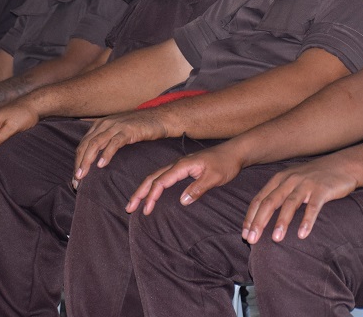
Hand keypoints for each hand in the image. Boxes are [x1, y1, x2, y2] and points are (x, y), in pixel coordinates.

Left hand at [73, 111, 169, 184]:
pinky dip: (106, 154)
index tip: (76, 177)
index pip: (83, 144)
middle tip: (76, 180)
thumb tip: (96, 159)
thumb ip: (107, 141)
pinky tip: (101, 164)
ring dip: (87, 160)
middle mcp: (105, 124)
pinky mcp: (128, 130)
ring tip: (83, 175)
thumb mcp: (119, 132)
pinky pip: (114, 143)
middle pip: (86, 144)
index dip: (77, 160)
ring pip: (95, 143)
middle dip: (79, 163)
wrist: (161, 118)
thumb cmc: (141, 128)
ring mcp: (116, 126)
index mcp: (101, 125)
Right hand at [126, 143, 245, 215]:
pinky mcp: (183, 169)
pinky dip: (153, 186)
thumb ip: (198, 188)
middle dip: (139, 193)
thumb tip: (182, 201)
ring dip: (144, 189)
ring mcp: (179, 166)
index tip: (145, 210)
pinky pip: (163, 177)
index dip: (152, 196)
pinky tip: (151, 194)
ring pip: (156, 176)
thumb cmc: (225, 164)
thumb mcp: (214, 177)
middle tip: (129, 208)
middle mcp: (178, 164)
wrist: (234, 152)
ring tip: (134, 203)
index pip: (161, 181)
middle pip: (153, 178)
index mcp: (183, 165)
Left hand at [241, 154, 357, 244]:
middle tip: (251, 240)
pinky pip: (313, 207)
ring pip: (290, 204)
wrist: (342, 165)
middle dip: (259, 221)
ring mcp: (306, 184)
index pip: (260, 199)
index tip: (244, 234)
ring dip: (282, 222)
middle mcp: (289, 180)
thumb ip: (278, 194)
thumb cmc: (314, 177)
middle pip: (270, 202)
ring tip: (276, 239)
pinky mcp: (322, 189)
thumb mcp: (292, 181)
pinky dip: (307, 221)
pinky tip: (302, 235)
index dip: (250, 217)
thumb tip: (261, 217)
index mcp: (279, 179)